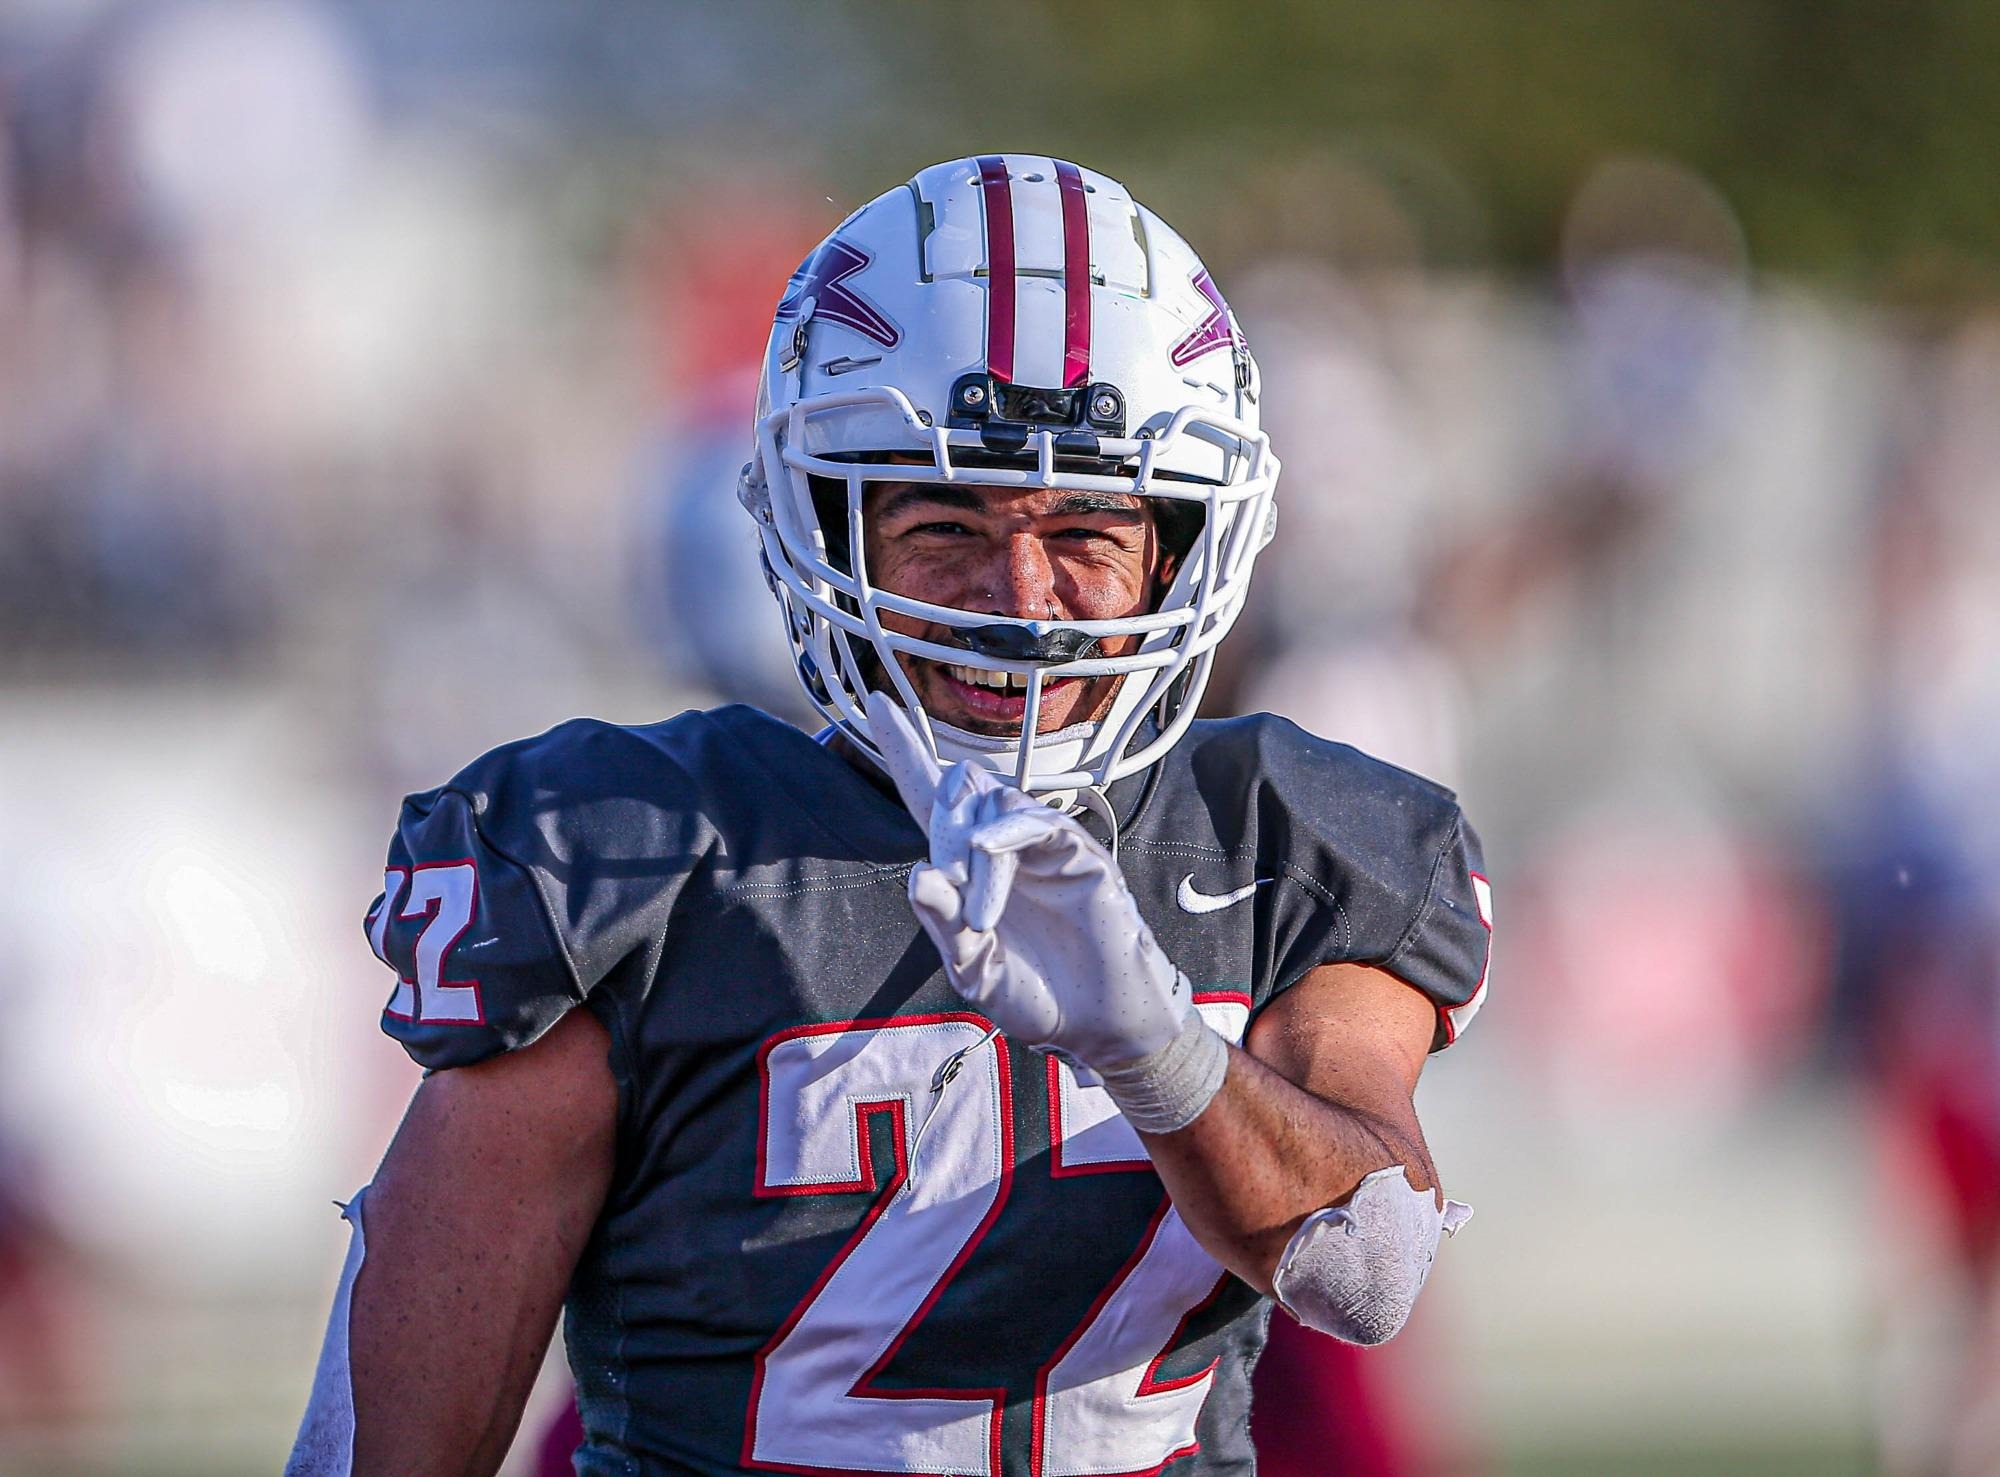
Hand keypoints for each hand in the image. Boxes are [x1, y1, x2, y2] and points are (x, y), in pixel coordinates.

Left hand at [866, 692, 1191, 1073]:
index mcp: (968, 868)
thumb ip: (944, 926)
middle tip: (949, 887)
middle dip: (939, 823)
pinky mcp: (1076, 852)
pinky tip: (989, 859)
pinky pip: (1032, 820)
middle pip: (958, 786)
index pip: (929, 797)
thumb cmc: (1037, 995)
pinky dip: (1004, 836)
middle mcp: (1002, 845)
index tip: (875, 699)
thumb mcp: (975, 971)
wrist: (1099, 1024)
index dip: (904, 750)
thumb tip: (919, 875)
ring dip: (972, 850)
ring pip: (991, 802)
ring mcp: (1040, 845)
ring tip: (983, 917)